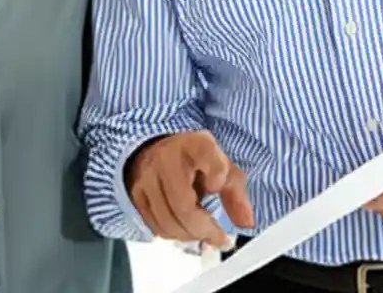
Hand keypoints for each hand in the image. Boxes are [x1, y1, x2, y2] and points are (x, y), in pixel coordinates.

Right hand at [126, 131, 255, 245]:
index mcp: (194, 145)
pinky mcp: (136, 194)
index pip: (207, 155)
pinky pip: (155, 226)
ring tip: (202, 233)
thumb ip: (236, 194)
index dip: (217, 176)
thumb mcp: (222, 168)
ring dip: (189, 235)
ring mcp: (147, 178)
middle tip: (218, 237)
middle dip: (204, 229)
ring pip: (167, 222)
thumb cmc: (195, 162)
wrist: (157, 151)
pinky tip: (184, 229)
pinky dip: (173, 234)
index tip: (217, 187)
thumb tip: (246, 223)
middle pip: (183, 207)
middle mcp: (166, 159)